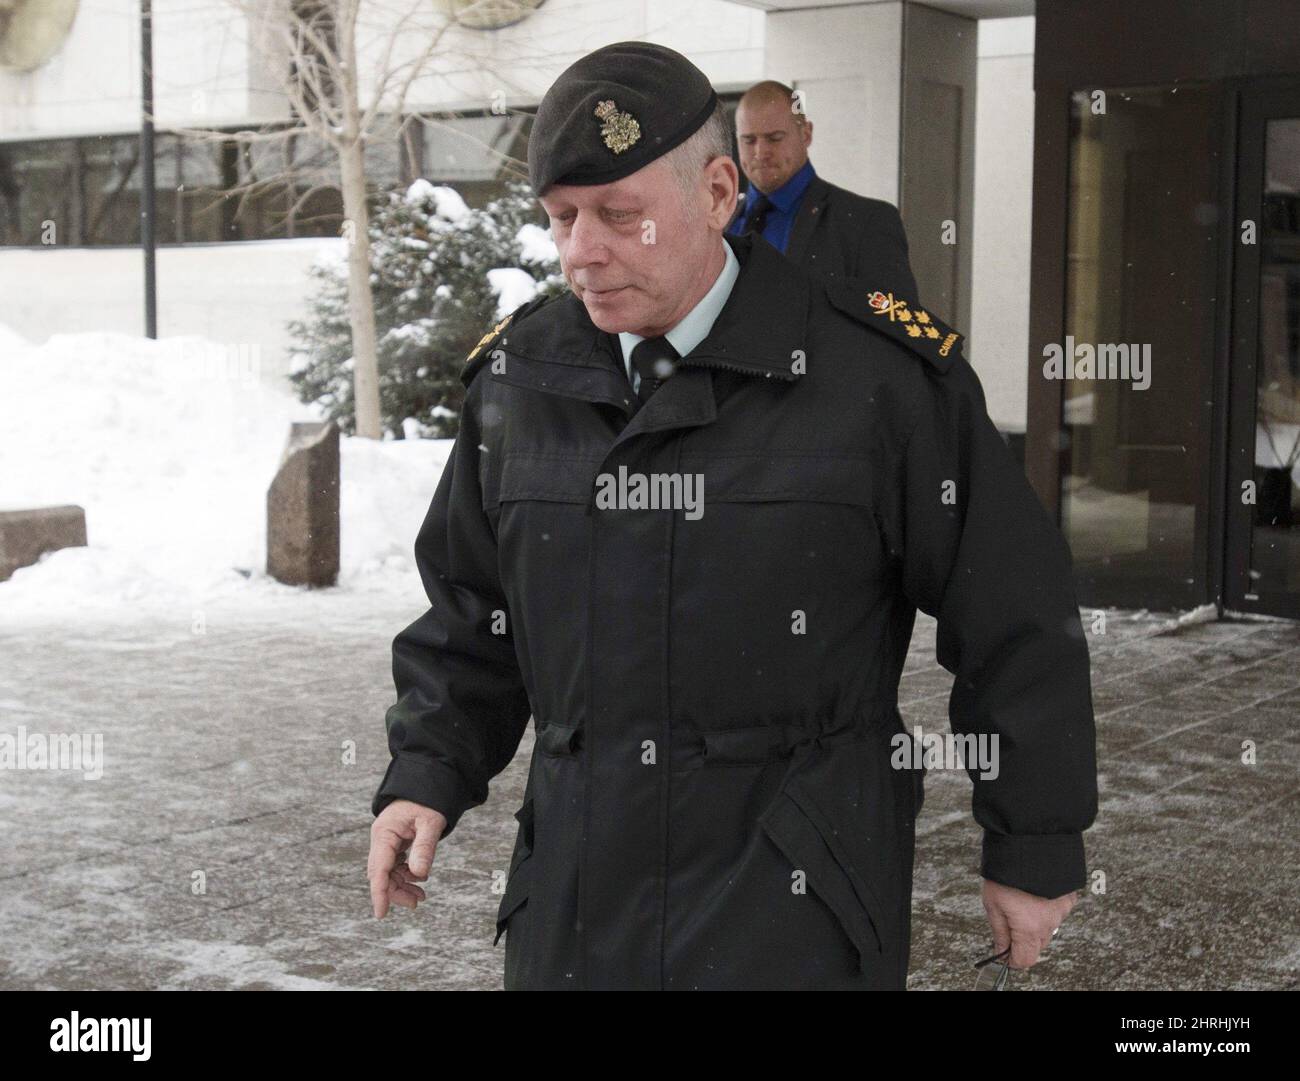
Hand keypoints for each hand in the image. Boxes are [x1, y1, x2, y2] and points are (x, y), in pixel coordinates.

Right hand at [368, 799, 447, 917]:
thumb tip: (419, 874)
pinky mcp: (393, 844)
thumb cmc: (427, 801)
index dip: (379, 892)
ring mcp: (386, 842)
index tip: (381, 914)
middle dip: (396, 891)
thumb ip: (424, 847)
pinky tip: (419, 879)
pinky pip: (395, 865)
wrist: (425, 785)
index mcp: (384, 833)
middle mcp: (381, 839)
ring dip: (401, 886)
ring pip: (388, 872)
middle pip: (382, 874)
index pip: (379, 868)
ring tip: (420, 896)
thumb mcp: (430, 822)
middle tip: (416, 903)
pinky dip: (405, 876)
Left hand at [981, 878, 1077, 969]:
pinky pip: (1057, 913)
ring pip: (1047, 930)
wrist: (1029, 842)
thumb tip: (1001, 952)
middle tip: (1008, 923)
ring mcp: (1062, 912)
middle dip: (1021, 941)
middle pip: (1036, 947)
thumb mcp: (992, 903)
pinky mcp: (1069, 898)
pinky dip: (1046, 910)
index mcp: (1029, 929)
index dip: (1011, 960)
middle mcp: (1049, 924)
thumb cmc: (1007, 872)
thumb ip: (999, 932)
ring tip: (1020, 902)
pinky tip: (1035, 895)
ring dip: (1034, 925)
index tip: (1003, 954)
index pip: (1024, 960)